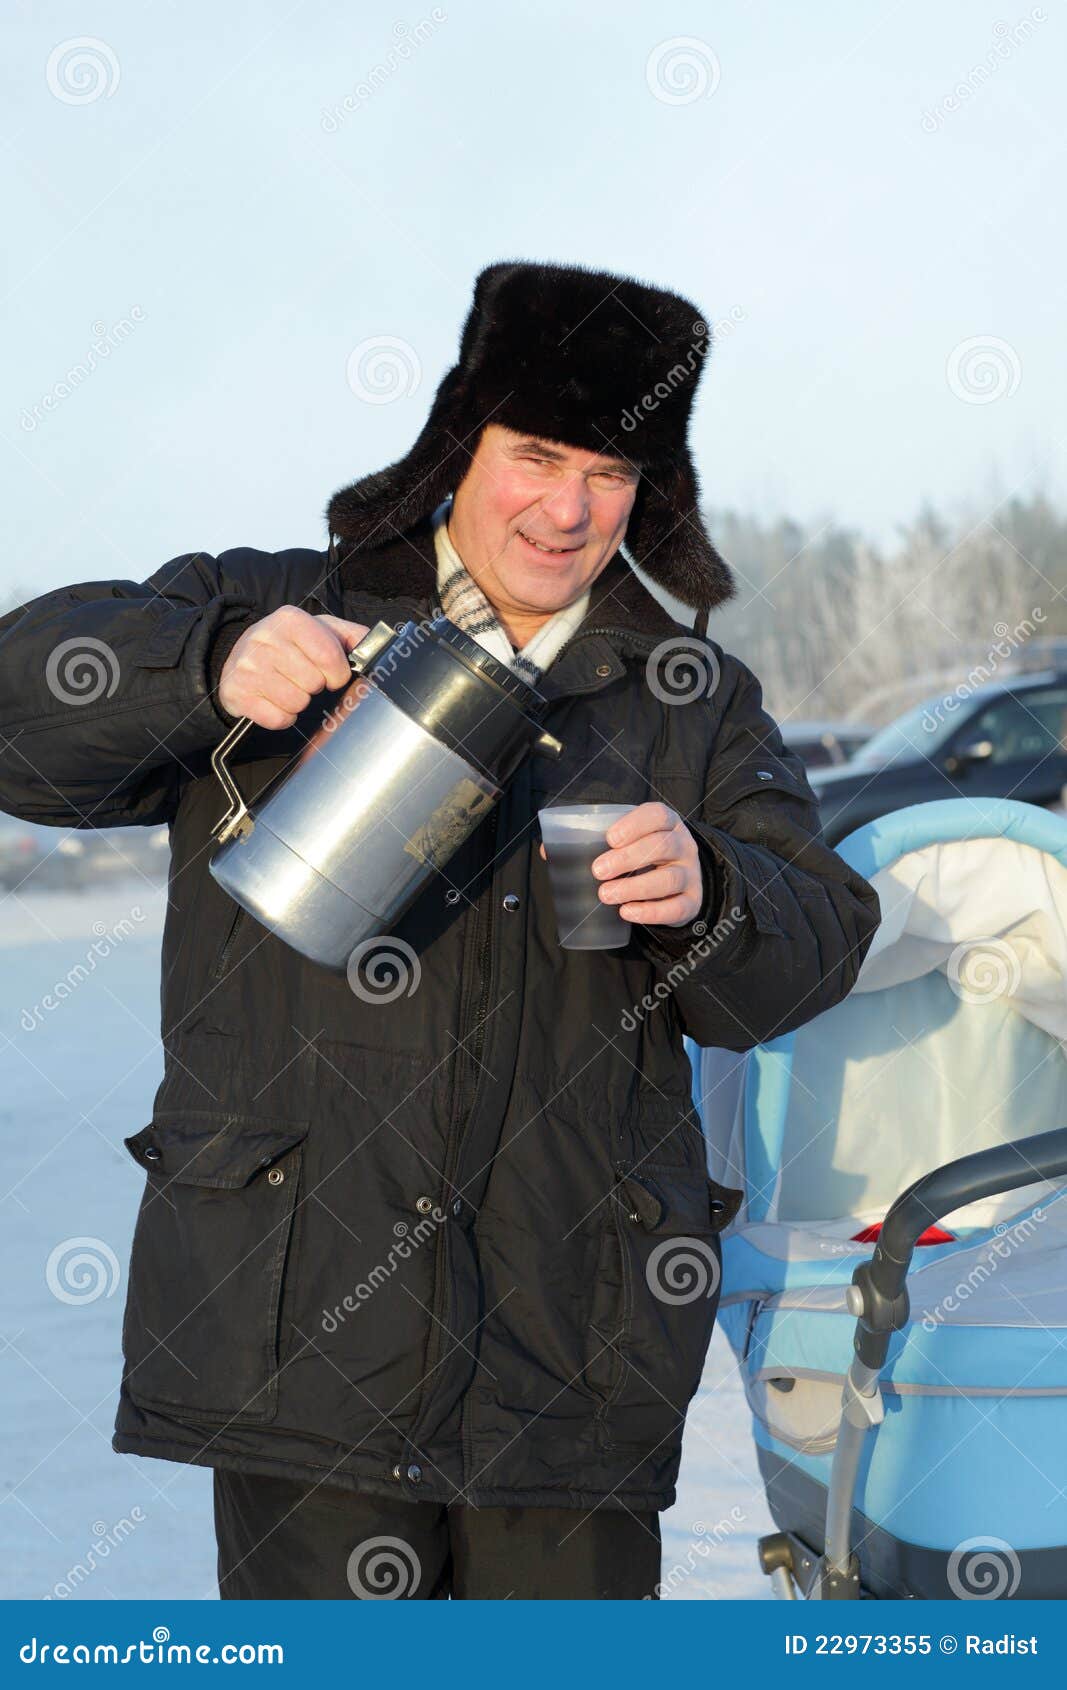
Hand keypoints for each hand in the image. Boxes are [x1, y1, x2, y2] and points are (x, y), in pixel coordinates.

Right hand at [218, 607, 370, 729]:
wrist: (238, 652)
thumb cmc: (288, 643)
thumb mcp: (320, 629)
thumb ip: (352, 635)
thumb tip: (378, 647)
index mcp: (291, 620)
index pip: (330, 658)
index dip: (338, 673)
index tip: (332, 673)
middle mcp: (266, 639)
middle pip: (314, 683)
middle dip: (314, 685)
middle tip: (302, 677)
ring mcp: (248, 667)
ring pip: (296, 702)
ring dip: (298, 701)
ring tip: (288, 686)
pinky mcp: (237, 692)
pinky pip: (278, 719)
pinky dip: (281, 716)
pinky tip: (274, 700)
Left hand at [538, 801, 704, 926]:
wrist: (679, 883)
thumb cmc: (643, 856)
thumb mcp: (626, 842)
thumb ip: (592, 841)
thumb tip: (549, 851)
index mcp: (666, 824)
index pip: (658, 815)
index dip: (635, 824)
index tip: (609, 838)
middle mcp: (683, 845)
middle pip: (662, 846)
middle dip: (629, 858)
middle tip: (598, 871)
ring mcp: (690, 874)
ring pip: (669, 878)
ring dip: (636, 887)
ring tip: (606, 895)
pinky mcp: (692, 902)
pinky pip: (676, 908)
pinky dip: (651, 912)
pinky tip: (628, 912)